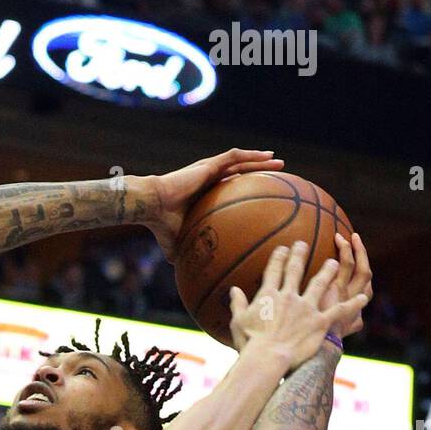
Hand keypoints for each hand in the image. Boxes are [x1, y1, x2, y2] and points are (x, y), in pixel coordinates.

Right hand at [143, 148, 284, 259]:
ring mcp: (209, 170)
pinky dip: (251, 155)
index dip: (245, 190)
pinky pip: (235, 157)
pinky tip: (267, 156)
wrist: (151, 206)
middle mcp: (208, 179)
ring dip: (260, 161)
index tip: (261, 196)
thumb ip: (185, 253)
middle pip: (240, 173)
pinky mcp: (209, 165)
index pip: (229, 188)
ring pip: (241, 162)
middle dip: (260, 174)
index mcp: (203, 193)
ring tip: (279, 164)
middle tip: (278, 178)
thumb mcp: (176, 244)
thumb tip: (187, 274)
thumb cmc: (161, 225)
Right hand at [230, 241, 367, 370]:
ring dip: (328, 272)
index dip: (279, 257)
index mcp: (269, 295)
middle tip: (304, 244)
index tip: (283, 248)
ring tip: (334, 262)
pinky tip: (362, 298)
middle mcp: (289, 296)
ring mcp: (306, 308)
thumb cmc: (249, 343)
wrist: (267, 358)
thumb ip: (238, 304)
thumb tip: (233, 290)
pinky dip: (352, 304)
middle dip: (300, 255)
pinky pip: (339, 310)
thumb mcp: (238, 322)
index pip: (274, 270)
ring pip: (321, 284)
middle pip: (296, 270)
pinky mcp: (319, 322)